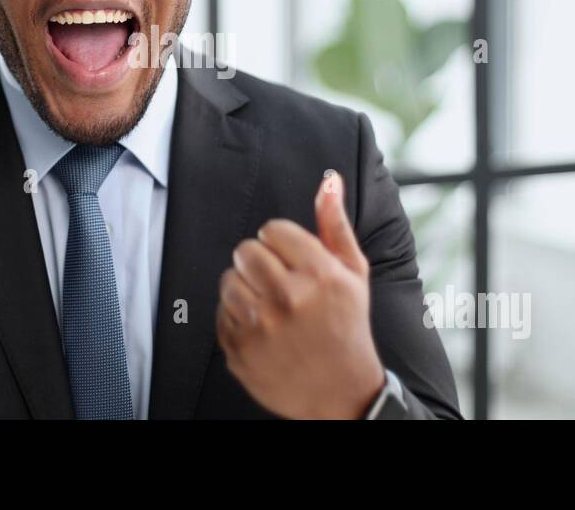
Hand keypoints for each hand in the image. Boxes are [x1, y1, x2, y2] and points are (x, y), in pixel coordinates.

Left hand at [217, 172, 384, 418]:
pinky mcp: (240, 351)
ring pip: (228, 280)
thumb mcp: (354, 274)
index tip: (291, 260)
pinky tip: (262, 328)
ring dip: (245, 288)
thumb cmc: (348, 328)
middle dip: (259, 262)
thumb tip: (328, 180)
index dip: (280, 243)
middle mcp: (289, 299)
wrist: (343, 394)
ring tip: (270, 305)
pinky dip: (237, 317)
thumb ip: (335, 225)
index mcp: (320, 274)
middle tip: (278, 283)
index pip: (271, 230)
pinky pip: (221, 313)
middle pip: (245, 251)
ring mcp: (262, 328)